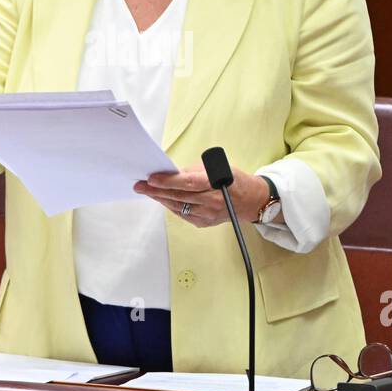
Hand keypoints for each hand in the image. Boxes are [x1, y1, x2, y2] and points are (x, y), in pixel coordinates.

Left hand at [133, 165, 270, 228]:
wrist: (251, 201)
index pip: (188, 183)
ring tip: (146, 190)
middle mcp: (211, 202)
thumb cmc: (235, 180)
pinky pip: (182, 214)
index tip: (152, 178)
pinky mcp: (204, 223)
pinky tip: (162, 199)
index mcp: (216, 184)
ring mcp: (207, 215)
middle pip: (179, 196)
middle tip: (140, 185)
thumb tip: (173, 172)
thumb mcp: (219, 168)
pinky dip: (171, 205)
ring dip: (160, 198)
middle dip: (156, 190)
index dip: (168, 181)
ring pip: (178, 206)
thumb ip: (195, 171)